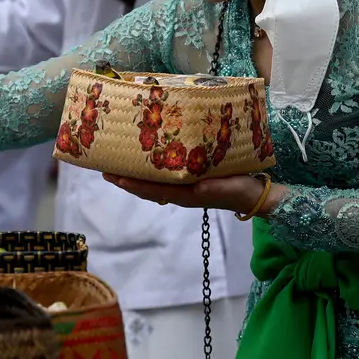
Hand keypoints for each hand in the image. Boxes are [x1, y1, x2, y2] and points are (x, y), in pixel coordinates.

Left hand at [102, 173, 284, 216]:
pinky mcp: (189, 181)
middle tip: (104, 169)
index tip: (114, 177)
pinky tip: (142, 162)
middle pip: (145, 187)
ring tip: (115, 165)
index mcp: (185, 194)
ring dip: (133, 175)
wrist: (254, 196)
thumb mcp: (228, 187)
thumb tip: (198, 186)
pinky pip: (162, 178)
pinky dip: (148, 171)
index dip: (132, 184)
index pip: (152, 190)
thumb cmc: (240, 190)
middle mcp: (179, 193)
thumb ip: (213, 187)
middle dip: (124, 179)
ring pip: (151, 183)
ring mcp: (183, 188)